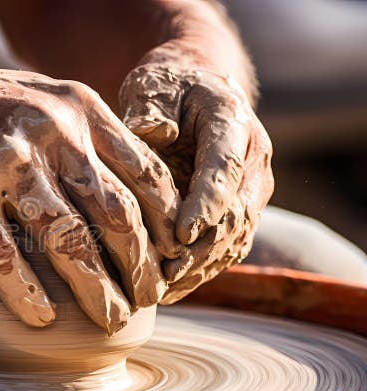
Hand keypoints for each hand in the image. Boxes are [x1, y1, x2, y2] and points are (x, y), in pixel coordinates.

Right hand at [0, 57, 180, 333]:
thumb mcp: (40, 101)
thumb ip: (83, 136)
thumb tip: (131, 192)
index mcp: (78, 110)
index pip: (145, 173)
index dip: (166, 223)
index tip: (174, 258)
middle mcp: (50, 132)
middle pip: (115, 213)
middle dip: (141, 264)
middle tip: (151, 298)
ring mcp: (5, 163)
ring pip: (68, 240)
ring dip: (97, 289)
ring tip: (112, 319)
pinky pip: (3, 257)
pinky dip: (26, 293)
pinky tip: (42, 320)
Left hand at [120, 63, 273, 300]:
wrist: (190, 95)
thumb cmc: (166, 90)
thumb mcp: (154, 85)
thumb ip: (151, 107)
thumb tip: (153, 132)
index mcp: (233, 124)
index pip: (225, 170)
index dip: (207, 205)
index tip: (182, 235)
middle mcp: (252, 160)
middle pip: (235, 213)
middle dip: (201, 248)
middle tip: (164, 275)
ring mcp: (250, 189)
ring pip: (235, 237)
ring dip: (201, 267)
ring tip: (163, 291)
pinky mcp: (240, 211)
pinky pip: (228, 247)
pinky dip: (202, 270)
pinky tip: (170, 290)